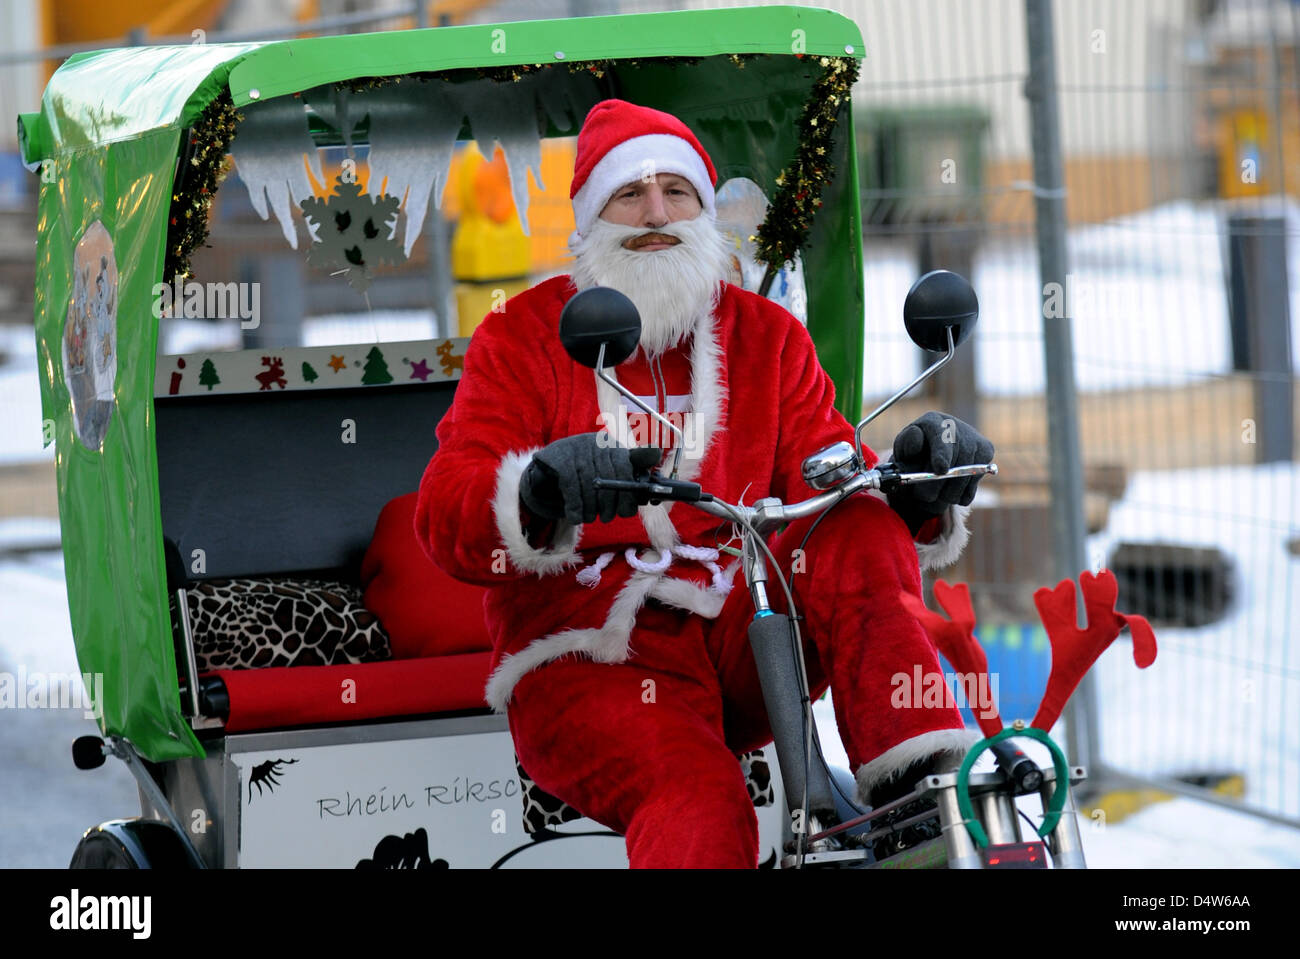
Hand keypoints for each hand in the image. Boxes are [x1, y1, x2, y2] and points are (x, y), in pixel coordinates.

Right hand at [519, 434, 661, 525]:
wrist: (544, 472)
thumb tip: (648, 492)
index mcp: (614, 446)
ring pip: (593, 485)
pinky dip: (575, 507)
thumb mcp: (605, 477)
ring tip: (590, 517)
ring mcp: (579, 447)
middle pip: (615, 477)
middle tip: (607, 517)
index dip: (637, 485)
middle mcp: (599, 442)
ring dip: (592, 508)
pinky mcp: (560, 457)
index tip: (629, 509)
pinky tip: (575, 517)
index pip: (637, 460)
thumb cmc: (581, 479)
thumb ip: (626, 482)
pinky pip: (573, 487)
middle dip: (613, 503)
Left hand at [887, 411, 993, 530]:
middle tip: (924, 496)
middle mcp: (956, 426)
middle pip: (957, 460)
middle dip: (939, 483)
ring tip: (935, 493)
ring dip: (949, 492)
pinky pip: (975, 482)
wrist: (930, 453)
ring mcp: (974, 438)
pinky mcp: (986, 451)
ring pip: (967, 476)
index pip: (942, 437)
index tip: (940, 470)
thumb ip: (906, 447)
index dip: (942, 454)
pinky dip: (961, 495)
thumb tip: (917, 442)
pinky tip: (949, 490)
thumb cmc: (913, 454)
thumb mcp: (903, 451)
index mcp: (933, 422)